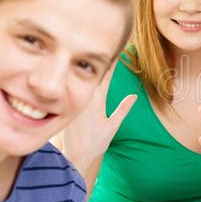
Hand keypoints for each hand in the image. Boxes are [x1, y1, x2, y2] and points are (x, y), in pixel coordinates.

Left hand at [60, 62, 134, 187]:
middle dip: (99, 60)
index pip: (105, 76)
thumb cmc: (94, 143)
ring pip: (81, 79)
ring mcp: (73, 100)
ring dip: (88, 68)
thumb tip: (134, 95)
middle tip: (107, 46)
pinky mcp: (66, 104)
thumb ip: (123, 109)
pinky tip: (77, 71)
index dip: (111, 63)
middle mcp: (83, 97)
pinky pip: (73, 87)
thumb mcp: (112, 126)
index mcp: (96, 101)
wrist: (74, 154)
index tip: (117, 50)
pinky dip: (78, 78)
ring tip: (93, 55)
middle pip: (92, 74)